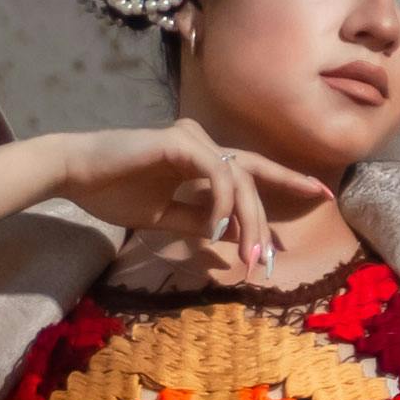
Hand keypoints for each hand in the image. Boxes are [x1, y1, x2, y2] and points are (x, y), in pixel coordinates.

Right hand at [61, 119, 333, 286]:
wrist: (75, 175)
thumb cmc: (112, 192)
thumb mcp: (164, 218)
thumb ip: (198, 223)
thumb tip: (230, 239)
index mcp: (202, 159)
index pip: (254, 170)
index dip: (290, 180)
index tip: (324, 196)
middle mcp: (203, 143)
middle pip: (252, 180)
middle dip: (265, 222)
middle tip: (268, 261)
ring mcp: (192, 139)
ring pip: (239, 179)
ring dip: (246, 221)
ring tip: (245, 256)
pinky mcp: (178, 142)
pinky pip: (216, 173)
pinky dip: (222, 204)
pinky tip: (216, 231)